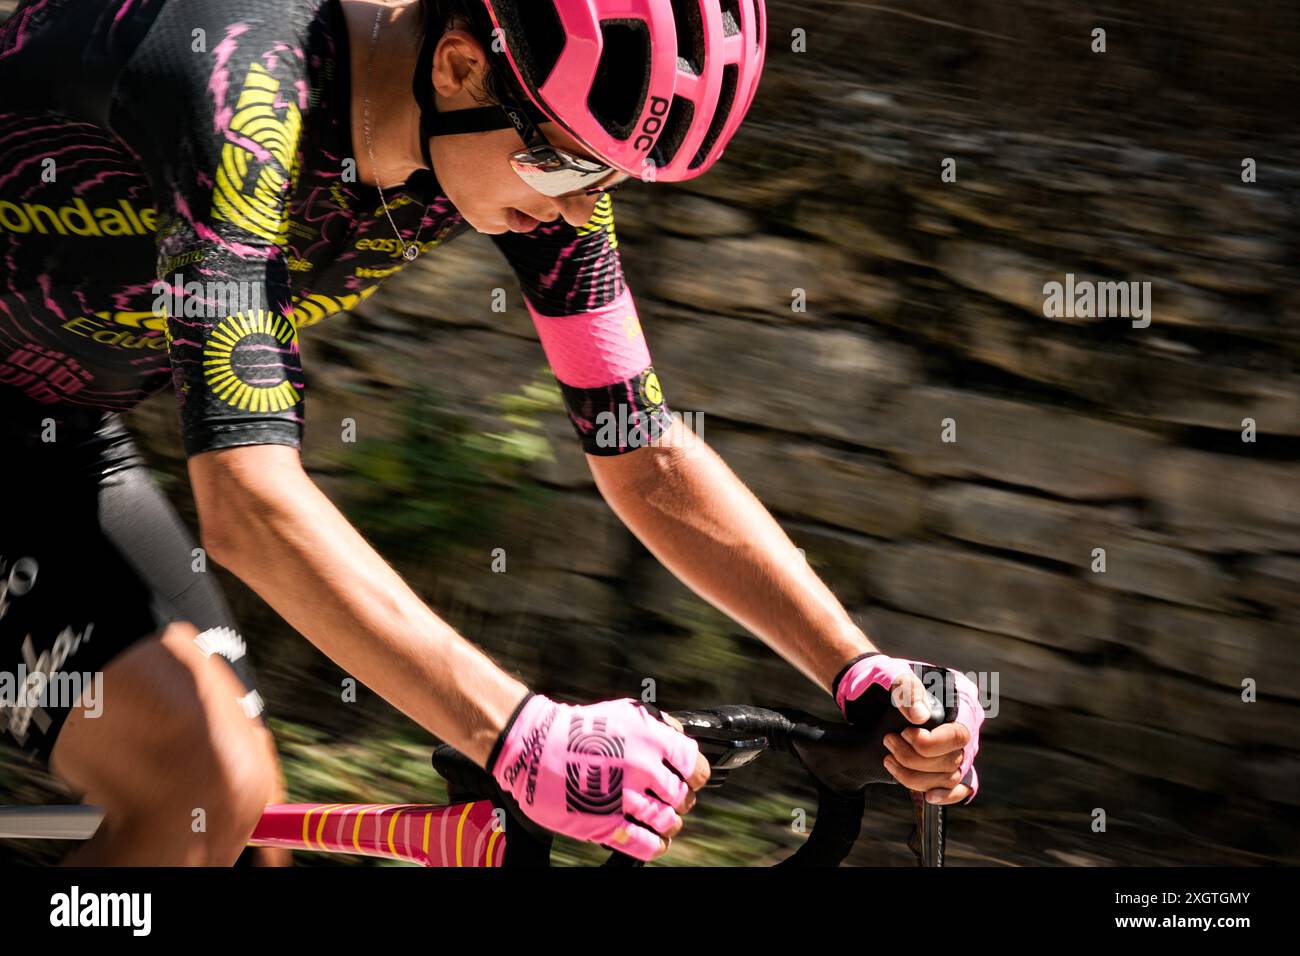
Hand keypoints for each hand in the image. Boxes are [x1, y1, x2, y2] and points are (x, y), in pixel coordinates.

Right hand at [490, 694, 709, 860]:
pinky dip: (655, 845)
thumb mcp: (625, 713)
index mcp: (650, 738)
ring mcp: (624, 797)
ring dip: (667, 823)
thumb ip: (659, 728)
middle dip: (678, 799)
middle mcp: (642, 767)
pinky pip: (645, 843)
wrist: (533, 746)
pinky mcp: (604, 822)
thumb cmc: (579, 728)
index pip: (695, 766)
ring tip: (660, 820)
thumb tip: (682, 742)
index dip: (694, 776)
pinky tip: (653, 839)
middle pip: (682, 797)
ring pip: (667, 821)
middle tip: (667, 798)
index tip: (687, 779)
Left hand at [834, 654, 983, 805]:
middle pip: (953, 759)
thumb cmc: (885, 680)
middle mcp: (962, 726)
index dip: (933, 742)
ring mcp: (955, 746)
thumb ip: (907, 690)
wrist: (869, 694)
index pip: (959, 733)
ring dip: (917, 777)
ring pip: (949, 777)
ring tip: (889, 760)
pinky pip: (957, 787)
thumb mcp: (892, 675)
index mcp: (959, 702)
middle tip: (888, 741)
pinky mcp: (943, 763)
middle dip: (915, 758)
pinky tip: (928, 796)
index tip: (906, 734)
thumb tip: (919, 716)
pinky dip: (945, 795)